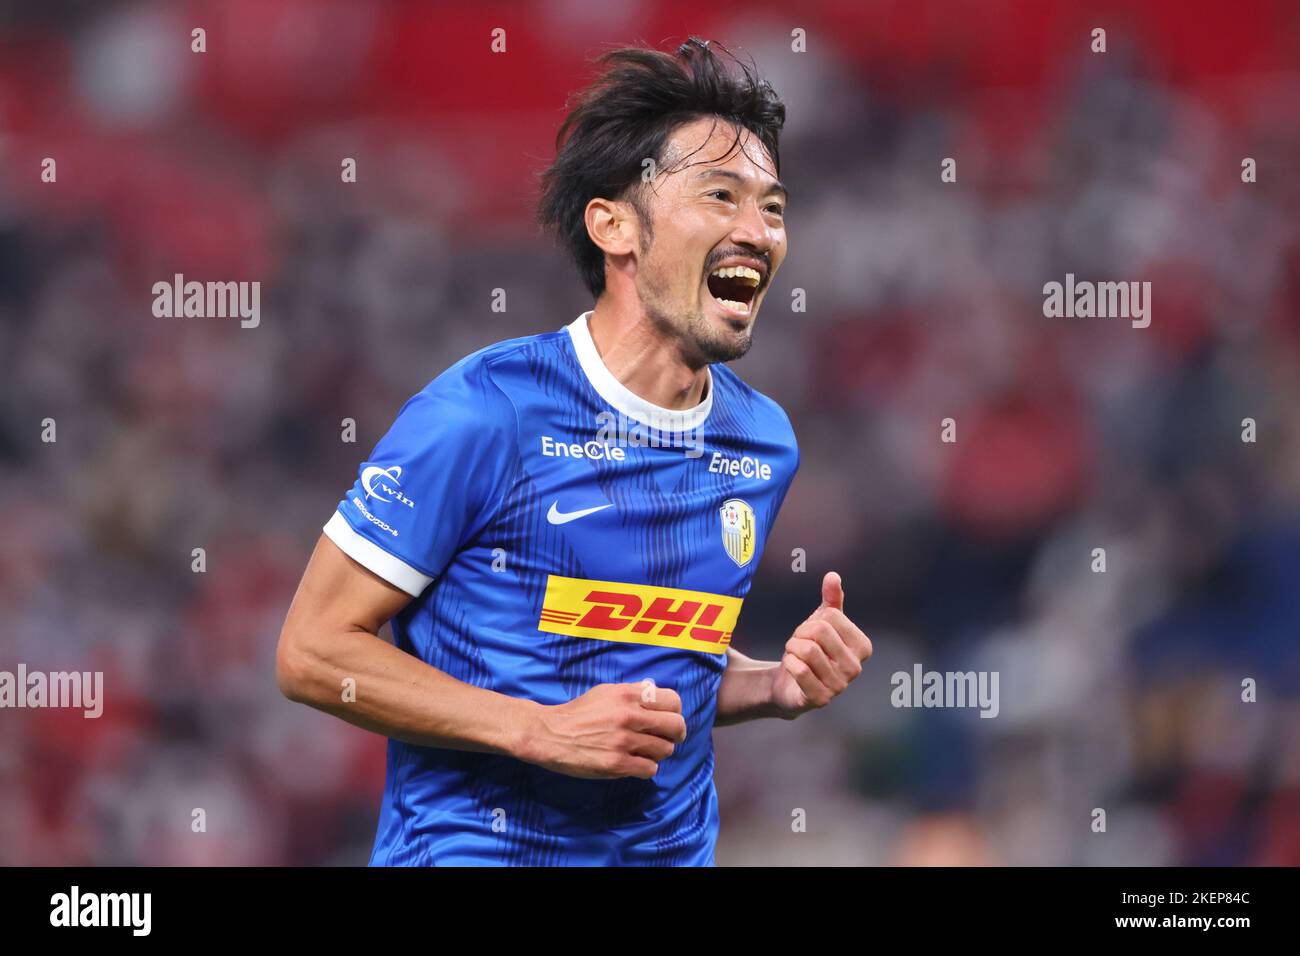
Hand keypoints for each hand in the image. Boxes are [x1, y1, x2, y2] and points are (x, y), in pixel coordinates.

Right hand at [519, 681, 687, 778]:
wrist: (550, 734)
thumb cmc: (579, 712)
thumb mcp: (607, 692)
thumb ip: (634, 693)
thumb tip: (659, 697)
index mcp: (628, 694)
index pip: (673, 701)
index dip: (675, 712)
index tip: (670, 721)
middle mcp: (629, 715)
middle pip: (676, 726)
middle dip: (675, 735)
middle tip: (667, 739)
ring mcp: (624, 741)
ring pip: (665, 750)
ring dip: (658, 752)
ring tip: (644, 751)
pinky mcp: (617, 764)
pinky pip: (650, 769)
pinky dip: (646, 768)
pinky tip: (634, 763)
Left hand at [770, 572, 871, 718]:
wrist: (790, 682)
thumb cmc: (810, 650)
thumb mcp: (820, 623)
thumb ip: (831, 600)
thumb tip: (833, 576)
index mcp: (863, 646)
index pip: (831, 616)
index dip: (812, 621)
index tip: (810, 633)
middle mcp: (856, 668)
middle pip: (820, 631)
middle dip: (800, 633)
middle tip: (798, 643)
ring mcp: (840, 686)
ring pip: (807, 650)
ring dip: (792, 648)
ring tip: (795, 655)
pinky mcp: (820, 699)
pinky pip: (800, 670)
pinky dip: (789, 663)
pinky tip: (792, 668)